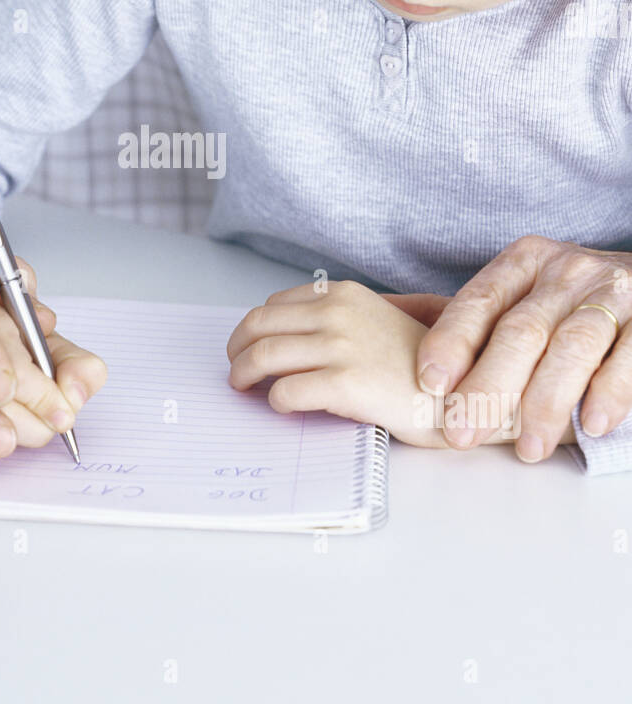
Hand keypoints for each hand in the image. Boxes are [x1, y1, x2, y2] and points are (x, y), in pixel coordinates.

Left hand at [227, 279, 573, 450]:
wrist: (468, 394)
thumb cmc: (426, 368)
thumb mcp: (381, 322)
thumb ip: (341, 321)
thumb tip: (293, 335)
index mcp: (344, 295)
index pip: (274, 305)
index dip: (254, 329)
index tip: (247, 347)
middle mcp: (337, 313)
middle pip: (257, 325)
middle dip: (237, 350)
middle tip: (235, 371)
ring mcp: (340, 347)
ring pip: (261, 356)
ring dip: (243, 375)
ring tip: (245, 390)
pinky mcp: (344, 384)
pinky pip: (284, 392)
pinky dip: (274, 401)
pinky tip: (282, 408)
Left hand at [413, 236, 631, 461]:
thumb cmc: (573, 298)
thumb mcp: (525, 290)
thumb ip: (474, 316)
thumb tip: (399, 340)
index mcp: (525, 262)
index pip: (480, 300)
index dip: (452, 341)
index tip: (431, 382)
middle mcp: (567, 272)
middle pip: (521, 330)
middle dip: (488, 386)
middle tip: (463, 432)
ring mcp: (614, 293)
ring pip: (573, 346)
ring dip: (546, 402)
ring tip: (528, 447)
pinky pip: (630, 357)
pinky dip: (610, 392)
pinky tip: (591, 423)